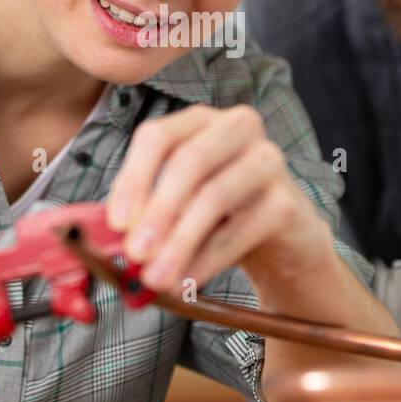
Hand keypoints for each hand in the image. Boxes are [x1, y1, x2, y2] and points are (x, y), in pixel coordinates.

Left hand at [106, 104, 331, 294]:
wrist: (281, 239)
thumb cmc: (218, 215)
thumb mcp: (177, 205)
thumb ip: (143, 213)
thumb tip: (111, 236)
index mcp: (200, 120)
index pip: (158, 136)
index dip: (133, 179)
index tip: (116, 223)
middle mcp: (237, 128)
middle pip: (190, 160)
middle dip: (157, 211)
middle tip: (135, 254)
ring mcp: (268, 160)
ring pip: (215, 196)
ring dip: (180, 242)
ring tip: (157, 277)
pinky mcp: (288, 201)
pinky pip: (242, 230)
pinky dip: (209, 259)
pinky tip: (188, 281)